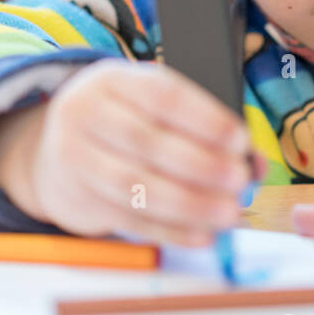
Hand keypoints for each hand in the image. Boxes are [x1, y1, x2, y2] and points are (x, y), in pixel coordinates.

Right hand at [29, 59, 264, 245]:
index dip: (205, 119)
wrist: (59, 144)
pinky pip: (128, 219)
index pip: (162, 95)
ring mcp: (73, 157)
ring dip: (189, 204)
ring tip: (229, 213)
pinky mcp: (77, 198)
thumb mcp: (157, 106)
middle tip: (240, 180)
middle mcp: (85, 113)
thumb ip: (205, 126)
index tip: (241, 140)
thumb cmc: (130, 119)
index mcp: (113, 80)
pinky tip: (203, 235)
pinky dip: (171, 231)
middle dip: (201, 165)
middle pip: (147, 142)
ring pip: (135, 186)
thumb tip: (254, 163)